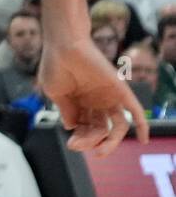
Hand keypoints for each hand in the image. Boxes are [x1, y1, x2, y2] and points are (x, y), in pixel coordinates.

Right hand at [39, 35, 149, 155]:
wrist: (63, 45)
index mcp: (80, 103)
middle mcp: (96, 102)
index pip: (86, 128)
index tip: (72, 144)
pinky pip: (135, 110)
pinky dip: (141, 125)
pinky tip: (143, 140)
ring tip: (101, 151)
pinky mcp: (119, 91)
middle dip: (90, 141)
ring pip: (117, 126)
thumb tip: (73, 128)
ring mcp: (108, 97)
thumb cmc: (54, 66)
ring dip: (110, 142)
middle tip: (78, 146)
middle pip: (101, 130)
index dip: (81, 139)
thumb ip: (67, 111)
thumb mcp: (55, 94)